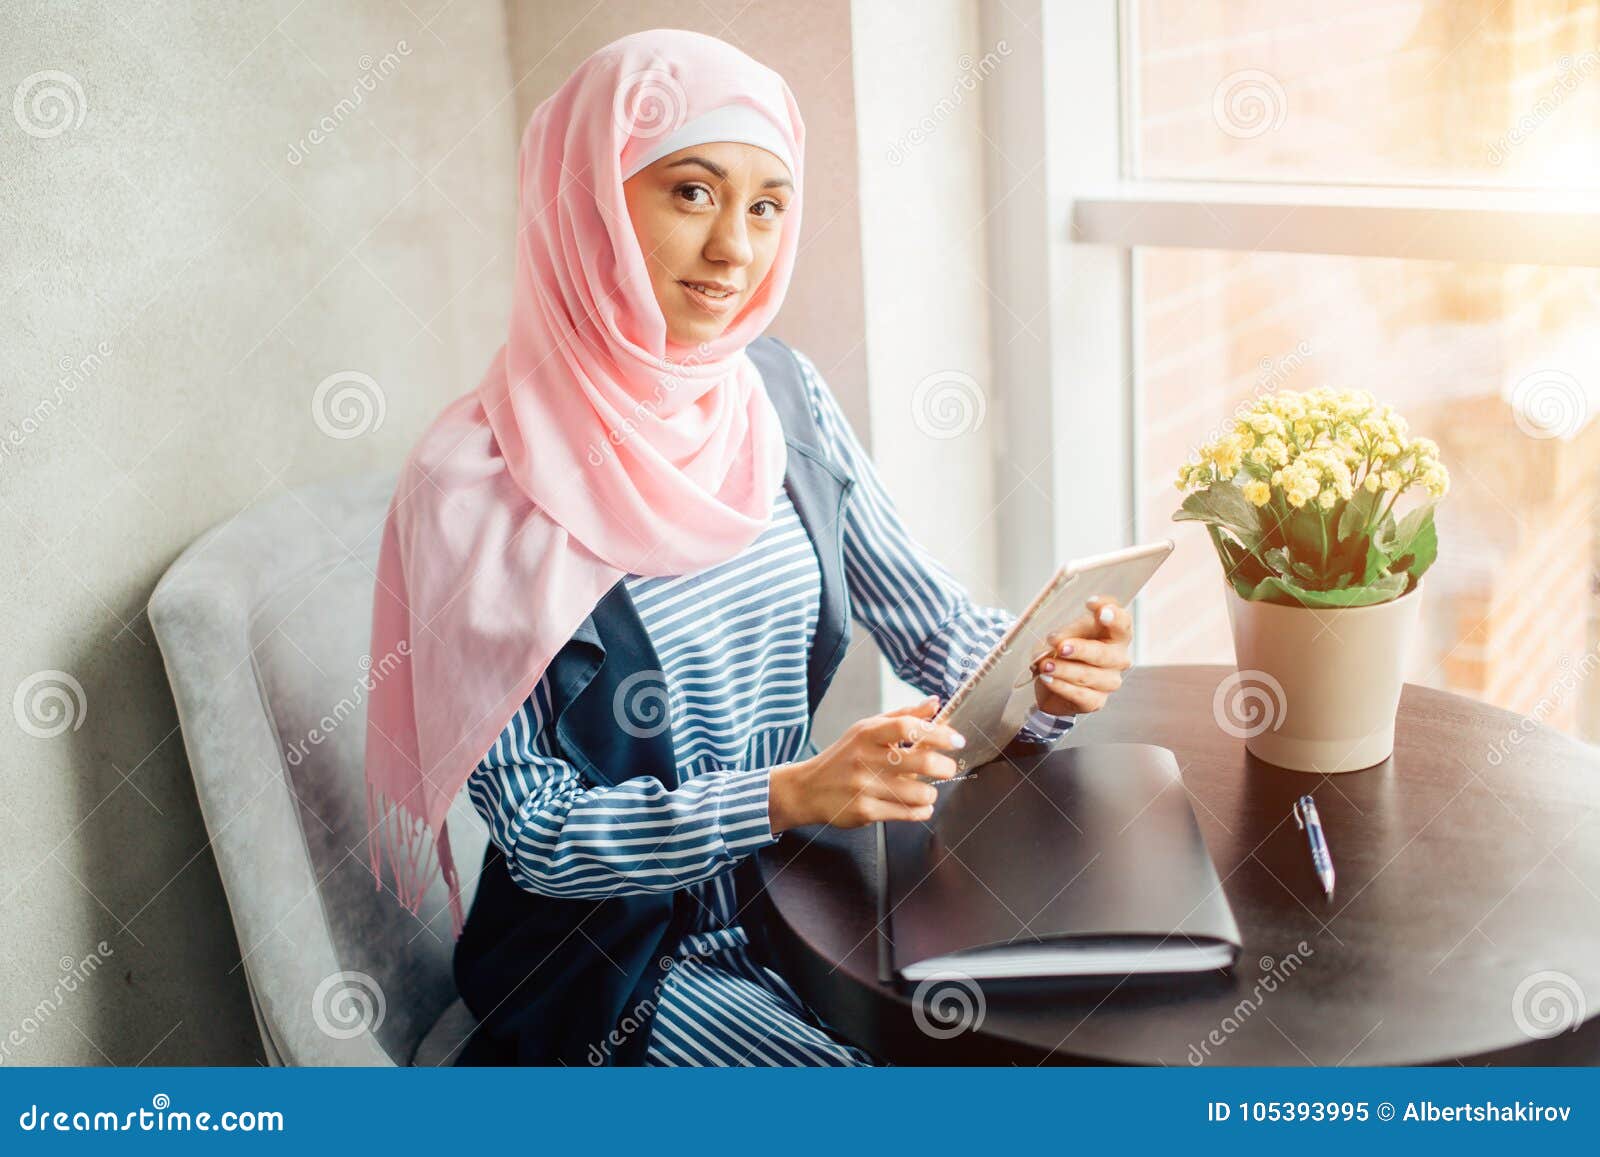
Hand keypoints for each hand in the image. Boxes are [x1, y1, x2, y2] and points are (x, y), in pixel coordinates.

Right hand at [768, 696, 964, 832]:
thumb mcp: (867, 730)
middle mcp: (865, 759)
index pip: (907, 728)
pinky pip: (907, 813)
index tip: (956, 740)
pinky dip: (921, 810)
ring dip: (931, 793)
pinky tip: (919, 805)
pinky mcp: (864, 811)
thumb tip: (935, 704)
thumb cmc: (844, 756)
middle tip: (948, 768)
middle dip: (944, 767)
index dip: (937, 733)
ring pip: (917, 793)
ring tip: (927, 790)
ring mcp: (864, 787)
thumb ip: (903, 716)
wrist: (808, 789)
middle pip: (919, 762)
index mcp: (867, 734)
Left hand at [1029, 594, 1132, 716]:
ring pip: (1090, 676)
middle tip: (1060, 647)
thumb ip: (1066, 632)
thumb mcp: (1064, 633)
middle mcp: (1118, 658)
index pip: (1122, 622)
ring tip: (1045, 665)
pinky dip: (1061, 686)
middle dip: (1082, 649)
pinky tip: (1047, 679)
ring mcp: (1109, 681)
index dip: (1111, 614)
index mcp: (1115, 634)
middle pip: (1105, 653)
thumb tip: (1058, 639)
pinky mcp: (1096, 701)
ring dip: (1065, 669)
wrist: (1051, 681)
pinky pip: (1081, 695)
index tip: (1090, 603)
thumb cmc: (1064, 650)